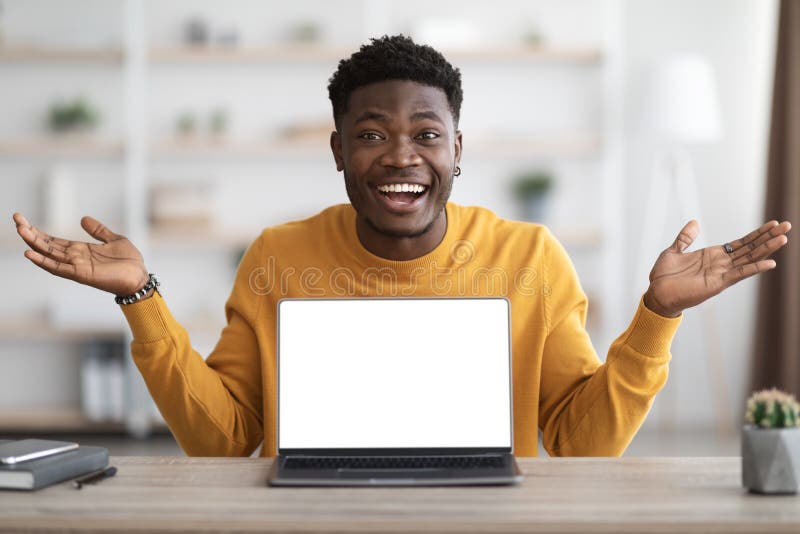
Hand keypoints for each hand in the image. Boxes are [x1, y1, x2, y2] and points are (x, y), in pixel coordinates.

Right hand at [13, 213, 148, 296]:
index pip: (54, 241)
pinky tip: (30, 253)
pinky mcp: (81, 274)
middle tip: (16, 219)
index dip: (38, 231)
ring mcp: (76, 266)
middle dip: (31, 233)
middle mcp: (75, 258)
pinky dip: (44, 261)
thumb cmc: (129, 262)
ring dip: (33, 243)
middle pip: (47, 245)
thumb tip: (83, 218)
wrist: (140, 277)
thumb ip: (98, 230)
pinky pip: (59, 268)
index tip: (23, 220)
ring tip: (20, 230)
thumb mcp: (114, 239)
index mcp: (81, 250)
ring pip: (49, 254)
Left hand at [643, 219, 791, 317]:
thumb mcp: (673, 251)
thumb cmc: (664, 276)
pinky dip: (754, 269)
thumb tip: (695, 222)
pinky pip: (739, 274)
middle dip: (769, 237)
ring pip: (749, 259)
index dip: (757, 234)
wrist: (656, 294)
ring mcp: (721, 274)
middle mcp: (721, 264)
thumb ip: (685, 238)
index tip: (774, 224)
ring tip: (784, 238)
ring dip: (767, 249)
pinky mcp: (717, 284)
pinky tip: (770, 263)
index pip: (741, 243)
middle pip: (751, 248)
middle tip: (788, 226)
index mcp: (713, 255)